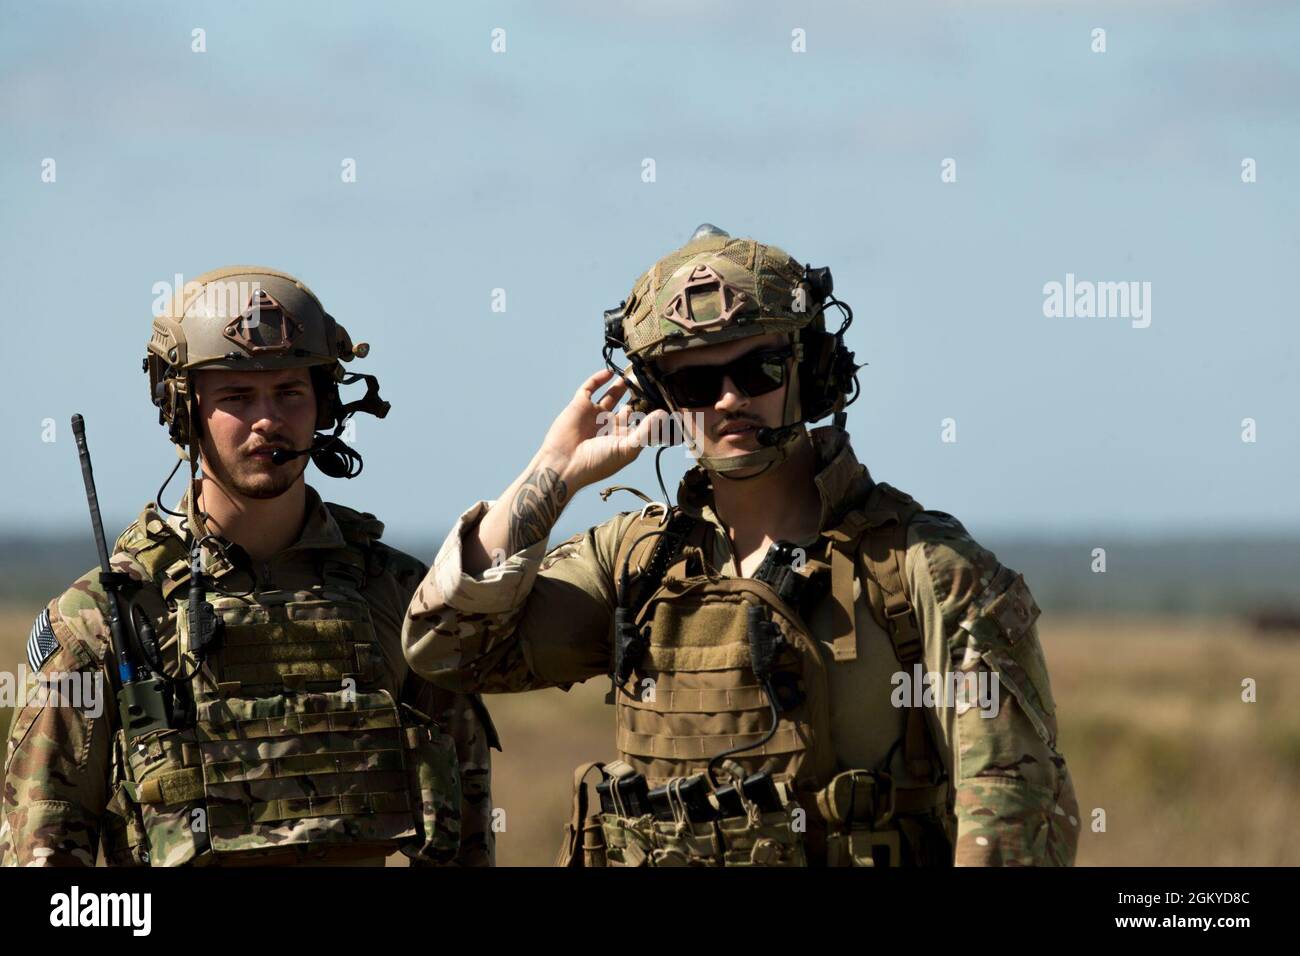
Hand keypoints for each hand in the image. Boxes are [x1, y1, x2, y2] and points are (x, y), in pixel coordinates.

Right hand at [538, 369, 669, 491]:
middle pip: (628, 406)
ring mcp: (595, 415)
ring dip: (621, 385)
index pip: (641, 422)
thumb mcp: (626, 448)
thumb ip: (645, 431)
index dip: (651, 411)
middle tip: (651, 381)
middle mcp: (610, 426)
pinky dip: (599, 379)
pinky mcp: (580, 405)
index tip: (665, 399)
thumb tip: (663, 413)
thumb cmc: (596, 463)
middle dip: (639, 396)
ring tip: (634, 374)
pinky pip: (590, 388)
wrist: (564, 464)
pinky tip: (610, 373)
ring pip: (611, 395)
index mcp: (622, 438)